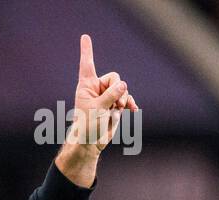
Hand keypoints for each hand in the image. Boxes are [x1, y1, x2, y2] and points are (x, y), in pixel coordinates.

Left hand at [55, 34, 137, 186]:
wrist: (90, 143)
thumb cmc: (88, 127)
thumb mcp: (98, 110)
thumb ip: (111, 95)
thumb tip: (124, 85)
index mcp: (87, 86)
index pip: (87, 65)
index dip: (87, 50)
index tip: (85, 36)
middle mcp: (97, 88)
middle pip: (115, 78)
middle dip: (117, 90)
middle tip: (114, 105)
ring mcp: (107, 96)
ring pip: (122, 90)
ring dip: (122, 101)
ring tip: (115, 112)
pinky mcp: (114, 105)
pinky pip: (126, 99)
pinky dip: (130, 104)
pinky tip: (134, 109)